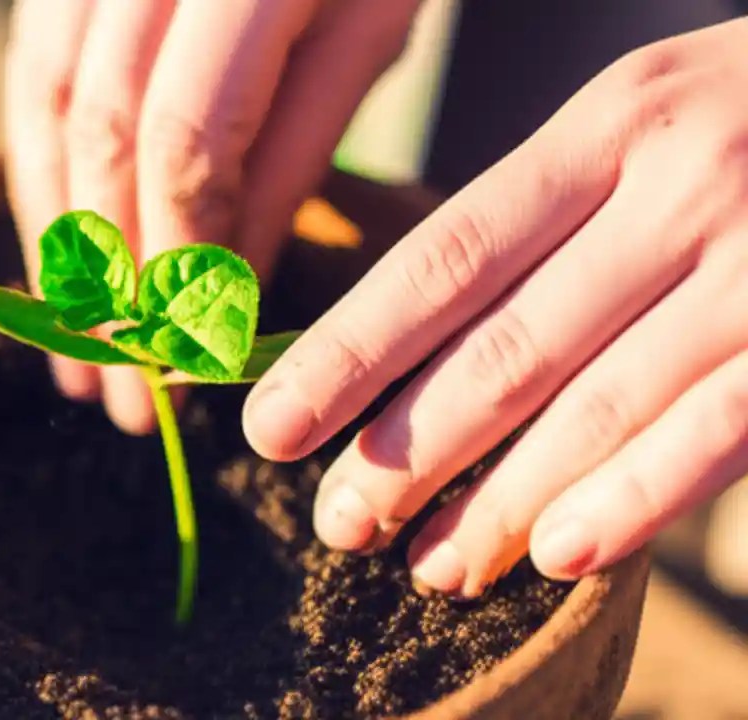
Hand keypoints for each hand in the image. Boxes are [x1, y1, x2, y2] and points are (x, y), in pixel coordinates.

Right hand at [4, 0, 420, 433]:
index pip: (185, 139)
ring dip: (61, 254)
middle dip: (115, 283)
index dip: (183, 259)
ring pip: (48, 120)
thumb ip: (295, 153)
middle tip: (132, 398)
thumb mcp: (367, 32)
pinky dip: (42, 187)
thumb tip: (229, 291)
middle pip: (102, 138)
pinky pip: (31, 87)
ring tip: (79, 365)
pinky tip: (59, 270)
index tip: (195, 358)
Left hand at [243, 19, 747, 596]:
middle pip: (508, 345)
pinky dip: (632, 498)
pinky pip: (719, 430)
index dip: (349, 353)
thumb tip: (407, 351)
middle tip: (337, 523)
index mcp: (607, 128)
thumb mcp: (642, 132)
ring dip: (501, 500)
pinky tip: (552, 556)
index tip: (270, 427)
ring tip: (428, 566)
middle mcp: (681, 184)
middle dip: (408, 448)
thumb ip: (540, 221)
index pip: (444, 259)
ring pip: (601, 403)